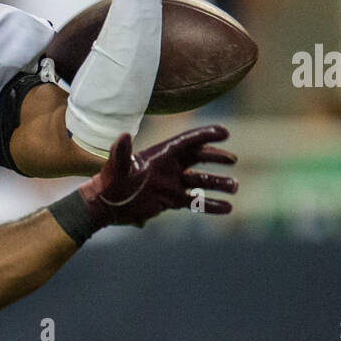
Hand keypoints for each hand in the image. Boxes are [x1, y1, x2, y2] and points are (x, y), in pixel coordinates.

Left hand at [78, 125, 236, 226]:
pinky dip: (211, 205)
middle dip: (216, 157)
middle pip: (197, 158)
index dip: (205, 136)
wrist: (106, 205)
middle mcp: (168, 167)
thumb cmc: (110, 183)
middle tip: (232, 159)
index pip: (186, 141)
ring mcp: (171, 183)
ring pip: (200, 181)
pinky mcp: (170, 200)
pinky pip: (195, 201)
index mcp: (159, 155)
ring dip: (218, 182)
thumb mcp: (117, 167)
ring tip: (235, 186)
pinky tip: (228, 208)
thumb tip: (123, 135)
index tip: (224, 132)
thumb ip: (121, 152)